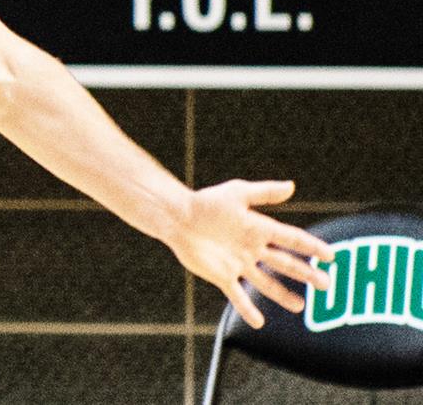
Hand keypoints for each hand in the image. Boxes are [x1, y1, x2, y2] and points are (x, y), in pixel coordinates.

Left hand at [164, 180, 335, 328]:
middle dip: (305, 274)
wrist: (177, 217)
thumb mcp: (237, 193)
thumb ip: (264, 192)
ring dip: (282, 295)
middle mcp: (252, 248)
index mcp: (259, 228)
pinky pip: (237, 296)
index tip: (330, 255)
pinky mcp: (222, 275)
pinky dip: (247, 309)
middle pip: (284, 263)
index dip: (310, 246)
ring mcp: (238, 264)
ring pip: (266, 283)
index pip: (291, 239)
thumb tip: (292, 186)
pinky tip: (259, 322)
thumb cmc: (206, 202)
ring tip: (300, 306)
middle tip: (326, 284)